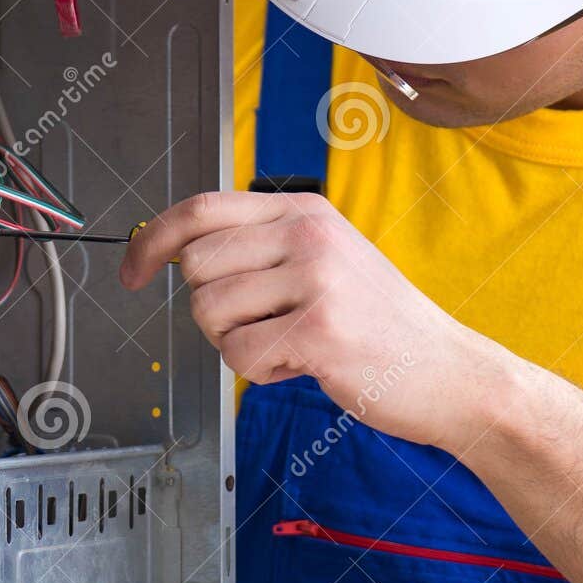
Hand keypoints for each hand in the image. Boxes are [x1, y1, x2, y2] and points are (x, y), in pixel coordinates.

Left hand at [120, 189, 492, 447]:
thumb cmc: (381, 326)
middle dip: (211, 308)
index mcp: (305, 211)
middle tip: (258, 326)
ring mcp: (316, 280)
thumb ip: (262, 246)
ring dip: (236, 343)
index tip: (131, 270)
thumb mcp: (327, 259)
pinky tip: (304, 365)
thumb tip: (177, 250)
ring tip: (287, 345)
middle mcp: (309, 235)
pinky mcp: (319, 331)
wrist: (450, 373)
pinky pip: (238, 356)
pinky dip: (261, 373)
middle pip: (196, 266)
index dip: (151, 240)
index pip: (200, 209)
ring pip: (210, 313)